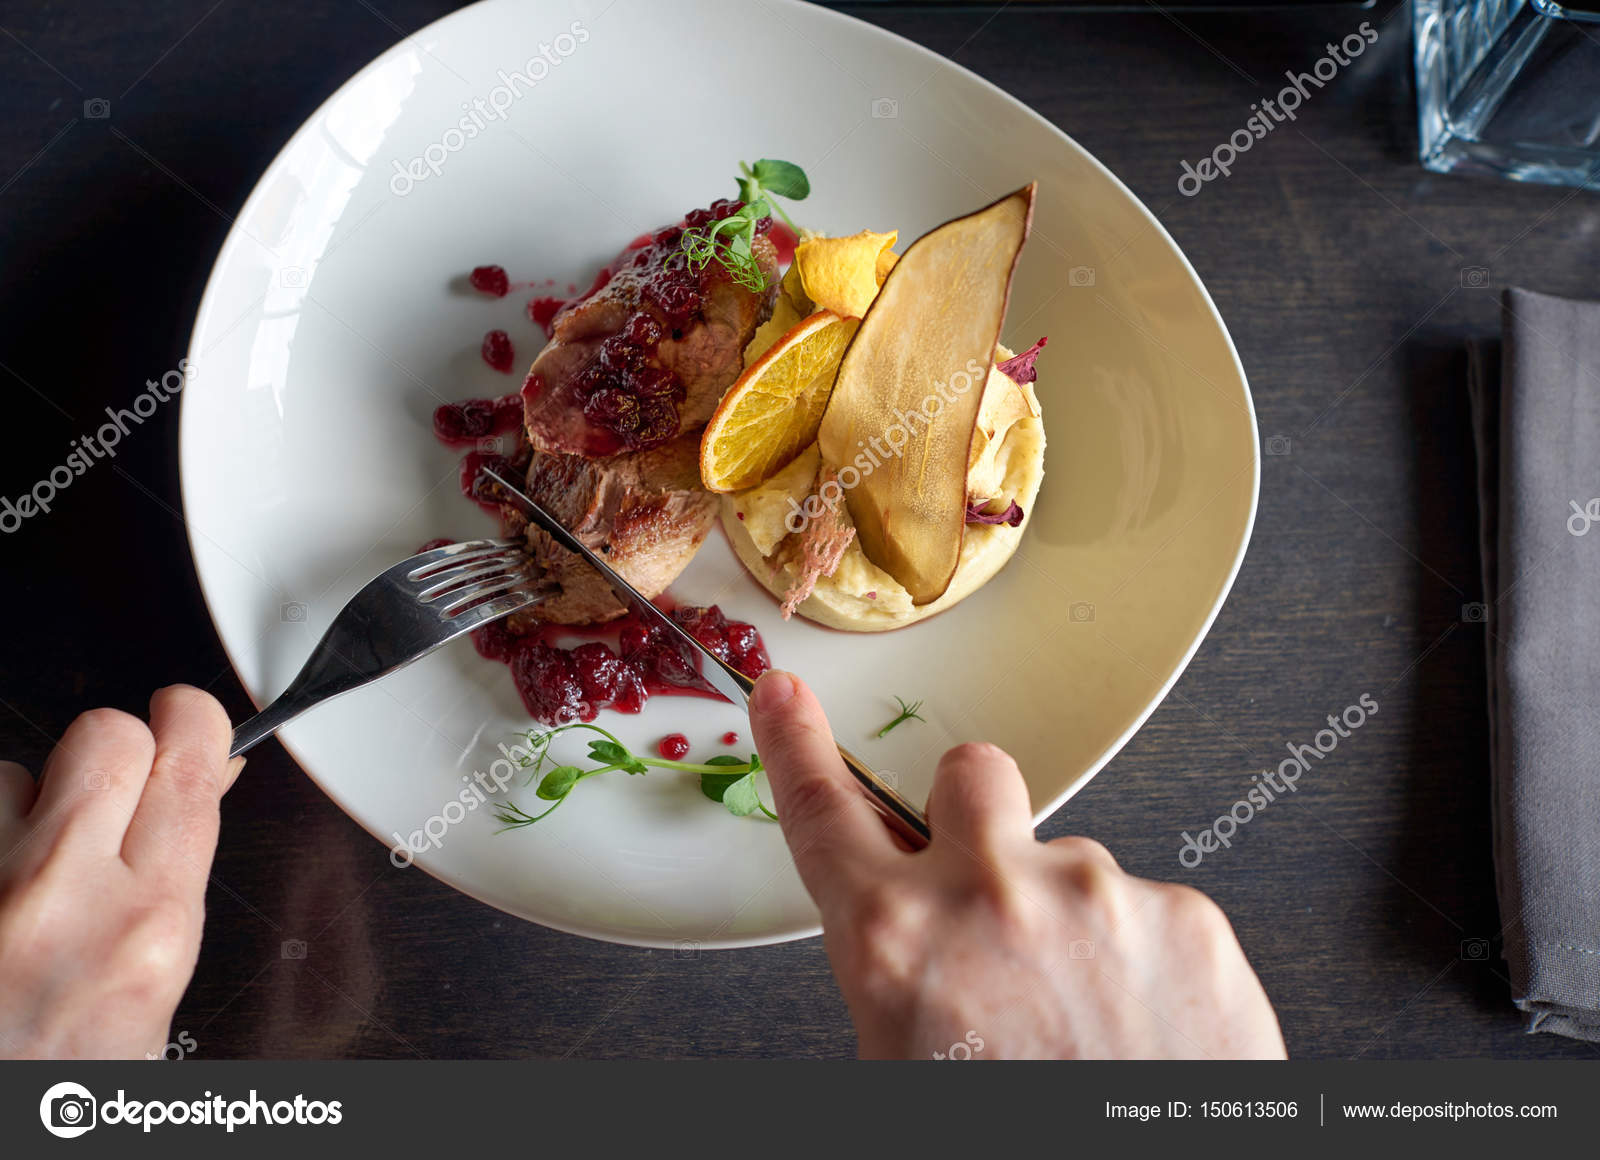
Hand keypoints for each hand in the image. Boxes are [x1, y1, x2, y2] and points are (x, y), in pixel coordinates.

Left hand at [0, 686, 238, 1058]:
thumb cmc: (65, 1079)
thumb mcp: (161, 987)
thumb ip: (178, 877)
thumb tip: (205, 782)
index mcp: (149, 926)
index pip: (187, 761)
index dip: (194, 721)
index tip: (190, 722)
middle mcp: (62, 898)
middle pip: (106, 734)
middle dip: (122, 745)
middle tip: (125, 783)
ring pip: (16, 771)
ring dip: (31, 801)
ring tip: (38, 862)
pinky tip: (0, 882)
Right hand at [748, 670, 1285, 1059]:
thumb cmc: (1009, 1137)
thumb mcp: (902, 1056)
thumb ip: (896, 964)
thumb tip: (905, 932)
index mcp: (896, 940)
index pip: (824, 812)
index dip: (796, 743)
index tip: (785, 696)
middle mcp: (991, 894)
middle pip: (969, 773)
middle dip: (972, 811)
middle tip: (990, 885)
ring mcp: (1097, 893)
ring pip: (1069, 860)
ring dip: (1068, 916)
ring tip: (1085, 1014)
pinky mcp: (1185, 914)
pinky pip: (1148, 906)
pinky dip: (1141, 955)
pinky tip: (1141, 1023)